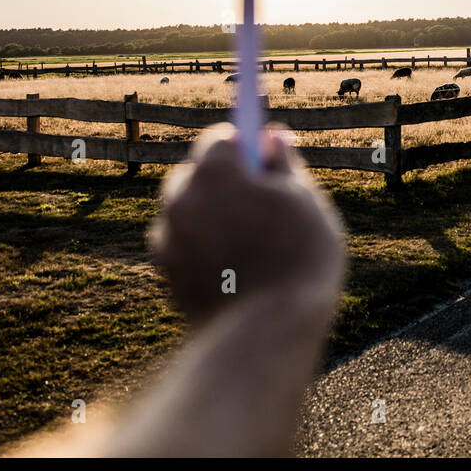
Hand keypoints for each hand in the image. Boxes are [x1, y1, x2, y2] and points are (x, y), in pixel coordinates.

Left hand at [149, 123, 346, 325]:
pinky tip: (235, 270)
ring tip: (253, 245)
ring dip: (213, 217)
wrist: (265, 334)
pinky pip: (184, 246)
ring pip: (189, 212)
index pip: (222, 138)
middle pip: (198, 174)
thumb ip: (284, 164)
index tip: (265, 159)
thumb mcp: (305, 201)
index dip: (247, 146)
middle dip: (225, 183)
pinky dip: (203, 249)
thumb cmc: (297, 259)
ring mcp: (167, 236)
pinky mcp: (164, 272)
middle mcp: (180, 197)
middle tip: (264, 205)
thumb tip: (273, 137)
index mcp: (214, 171)